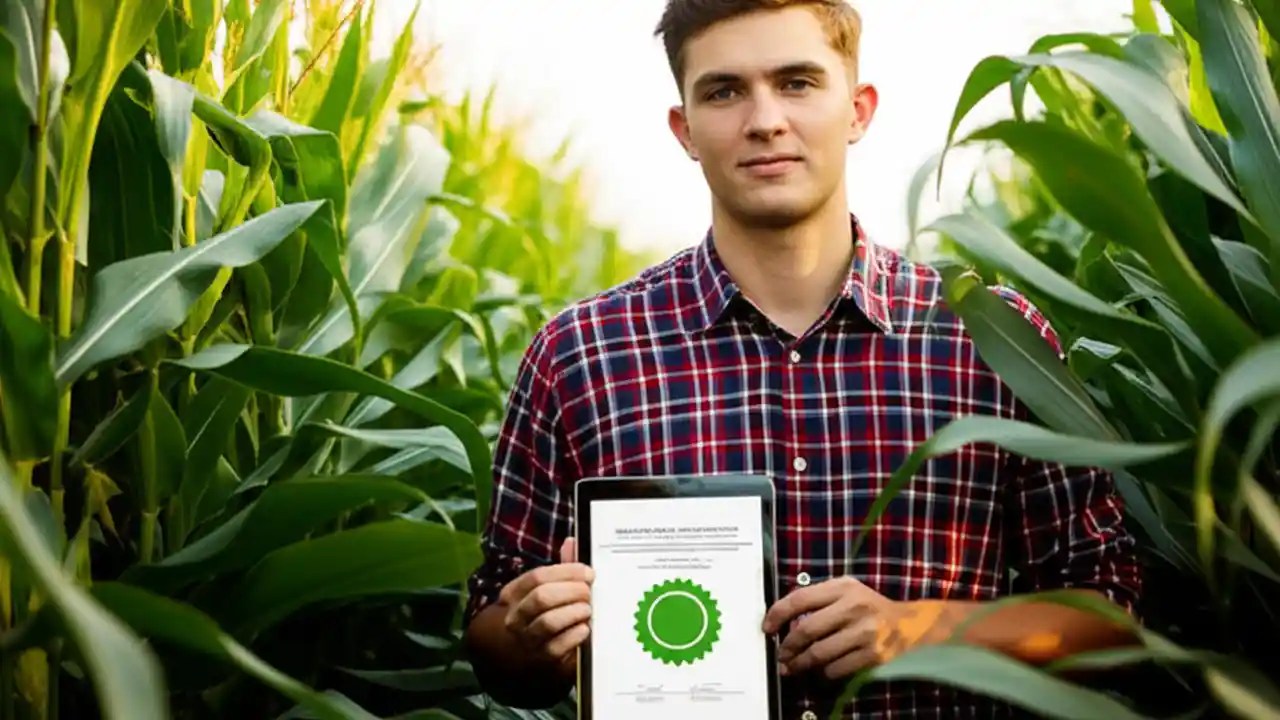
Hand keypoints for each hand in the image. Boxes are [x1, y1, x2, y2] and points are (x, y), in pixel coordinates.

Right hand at [498, 538, 592, 678]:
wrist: (514, 655)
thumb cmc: (534, 615)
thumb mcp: (538, 591)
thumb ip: (558, 570)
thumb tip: (572, 543)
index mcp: (513, 594)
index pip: (536, 577)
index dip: (566, 572)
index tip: (588, 572)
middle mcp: (516, 617)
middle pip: (542, 597)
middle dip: (571, 591)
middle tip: (588, 592)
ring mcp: (527, 640)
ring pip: (549, 622)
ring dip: (574, 612)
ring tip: (587, 608)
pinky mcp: (541, 661)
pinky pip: (558, 646)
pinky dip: (575, 635)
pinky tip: (584, 628)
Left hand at [762, 576, 932, 679]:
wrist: (912, 626)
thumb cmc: (870, 608)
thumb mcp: (847, 592)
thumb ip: (818, 599)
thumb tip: (784, 620)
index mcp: (843, 587)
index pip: (800, 599)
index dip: (777, 614)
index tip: (767, 628)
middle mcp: (854, 607)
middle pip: (806, 630)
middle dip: (787, 647)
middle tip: (780, 656)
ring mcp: (864, 633)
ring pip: (819, 654)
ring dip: (800, 664)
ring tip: (793, 667)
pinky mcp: (873, 656)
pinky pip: (836, 669)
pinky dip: (823, 673)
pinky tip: (820, 671)